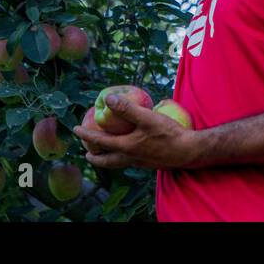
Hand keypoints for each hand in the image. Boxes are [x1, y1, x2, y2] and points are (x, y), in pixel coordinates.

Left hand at [73, 92, 203, 170]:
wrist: (189, 152)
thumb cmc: (169, 134)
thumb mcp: (147, 118)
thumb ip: (128, 109)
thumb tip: (108, 99)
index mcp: (126, 147)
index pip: (99, 142)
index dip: (86, 135)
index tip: (75, 130)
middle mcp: (130, 158)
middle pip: (105, 161)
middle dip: (94, 156)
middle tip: (86, 152)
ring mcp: (140, 162)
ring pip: (116, 163)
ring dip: (106, 158)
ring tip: (102, 152)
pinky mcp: (149, 163)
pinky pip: (128, 161)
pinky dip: (120, 157)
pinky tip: (127, 150)